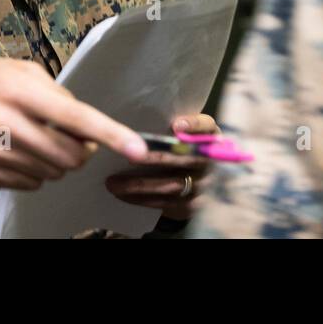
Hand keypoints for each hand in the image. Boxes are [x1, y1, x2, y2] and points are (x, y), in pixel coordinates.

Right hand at [0, 58, 147, 189]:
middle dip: (80, 152)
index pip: (76, 117)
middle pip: (68, 156)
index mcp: (21, 90)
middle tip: (71, 139)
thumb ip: (57, 95)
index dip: (111, 134)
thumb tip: (87, 129)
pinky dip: (34, 173)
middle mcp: (6, 122)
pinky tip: (18, 153)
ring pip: (50, 173)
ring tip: (36, 140)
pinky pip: (28, 184)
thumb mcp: (20, 70)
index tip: (139, 149)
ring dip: (56, 163)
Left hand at [104, 113, 218, 219]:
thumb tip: (142, 118)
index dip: (194, 125)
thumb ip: (172, 126)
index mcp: (209, 136)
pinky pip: (165, 203)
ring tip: (113, 182)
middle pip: (183, 158)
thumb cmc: (179, 148)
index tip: (176, 125)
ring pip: (171, 185)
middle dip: (154, 158)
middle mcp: (210, 160)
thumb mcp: (181, 133)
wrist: (192, 181)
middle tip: (128, 156)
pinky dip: (141, 199)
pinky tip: (121, 195)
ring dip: (139, 185)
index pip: (207, 126)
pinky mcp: (190, 205)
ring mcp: (202, 185)